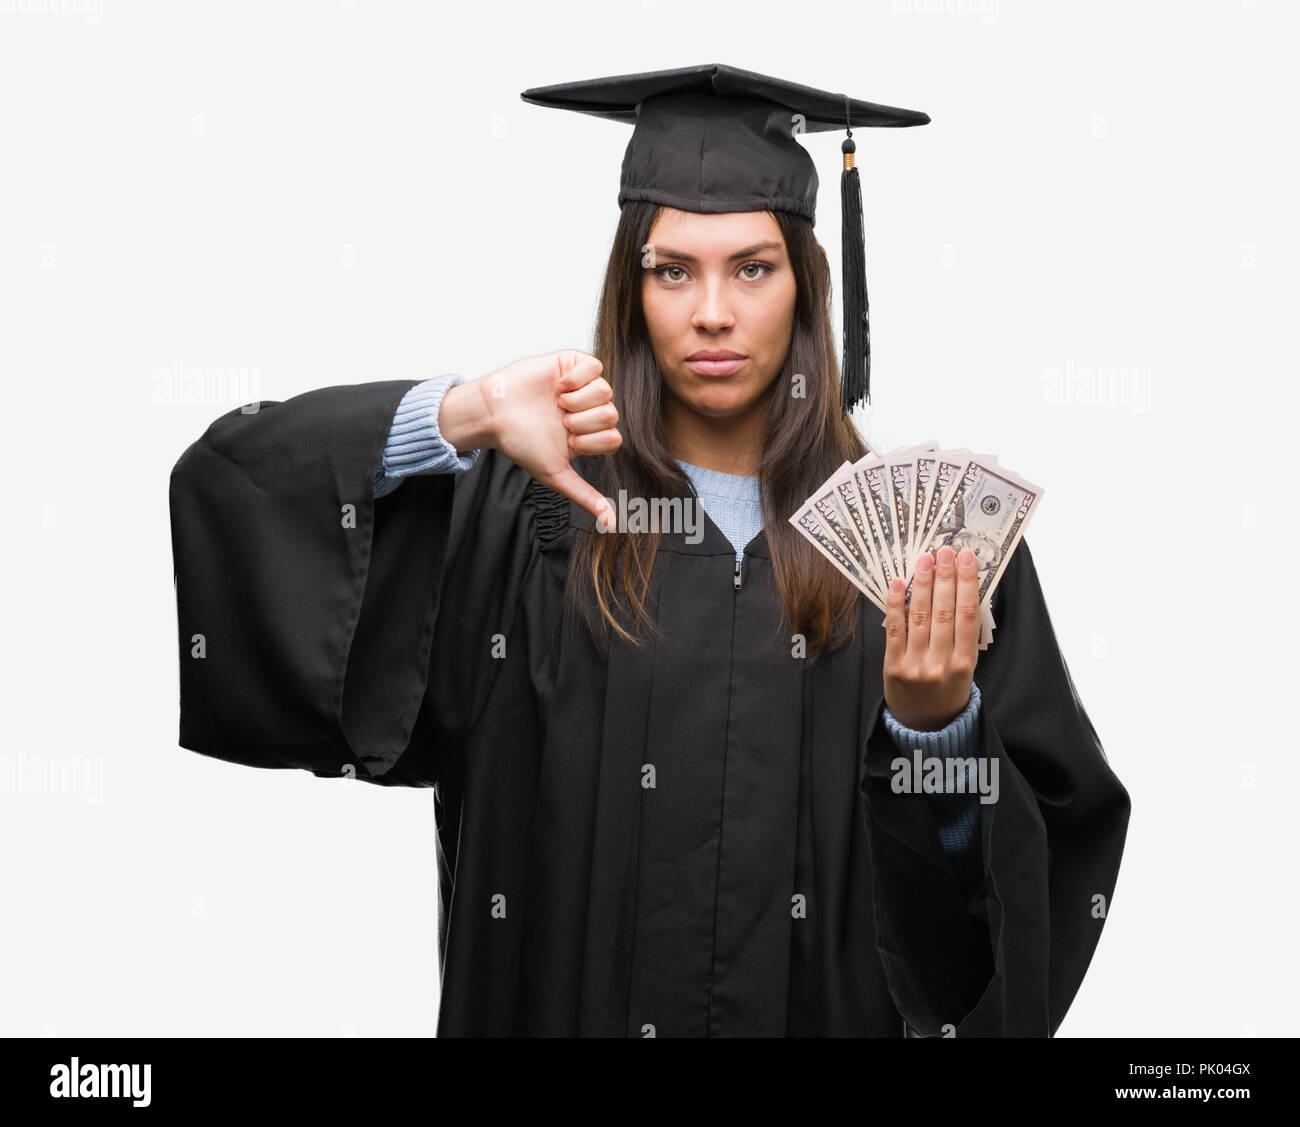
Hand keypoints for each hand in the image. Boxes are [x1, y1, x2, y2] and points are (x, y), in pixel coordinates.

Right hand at [443, 350, 621, 526]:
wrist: (495, 414)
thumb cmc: (522, 443)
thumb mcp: (555, 474)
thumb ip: (583, 495)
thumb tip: (610, 522)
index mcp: (589, 435)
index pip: (613, 438)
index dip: (589, 441)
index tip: (566, 440)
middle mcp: (589, 410)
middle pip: (611, 415)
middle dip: (582, 422)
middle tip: (559, 421)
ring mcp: (583, 386)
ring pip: (605, 391)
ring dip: (577, 400)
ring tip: (556, 403)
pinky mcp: (572, 363)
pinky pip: (595, 366)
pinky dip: (576, 378)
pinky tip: (558, 385)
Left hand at [882, 546, 979, 730]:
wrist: (926, 727)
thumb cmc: (948, 690)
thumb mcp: (966, 668)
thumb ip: (963, 635)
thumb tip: (961, 590)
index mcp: (965, 663)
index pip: (968, 615)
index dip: (967, 584)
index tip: (967, 559)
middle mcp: (941, 664)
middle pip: (944, 612)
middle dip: (945, 578)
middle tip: (945, 551)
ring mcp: (916, 665)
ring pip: (920, 617)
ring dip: (922, 585)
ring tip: (925, 560)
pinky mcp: (893, 666)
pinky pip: (894, 630)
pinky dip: (895, 605)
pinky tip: (896, 583)